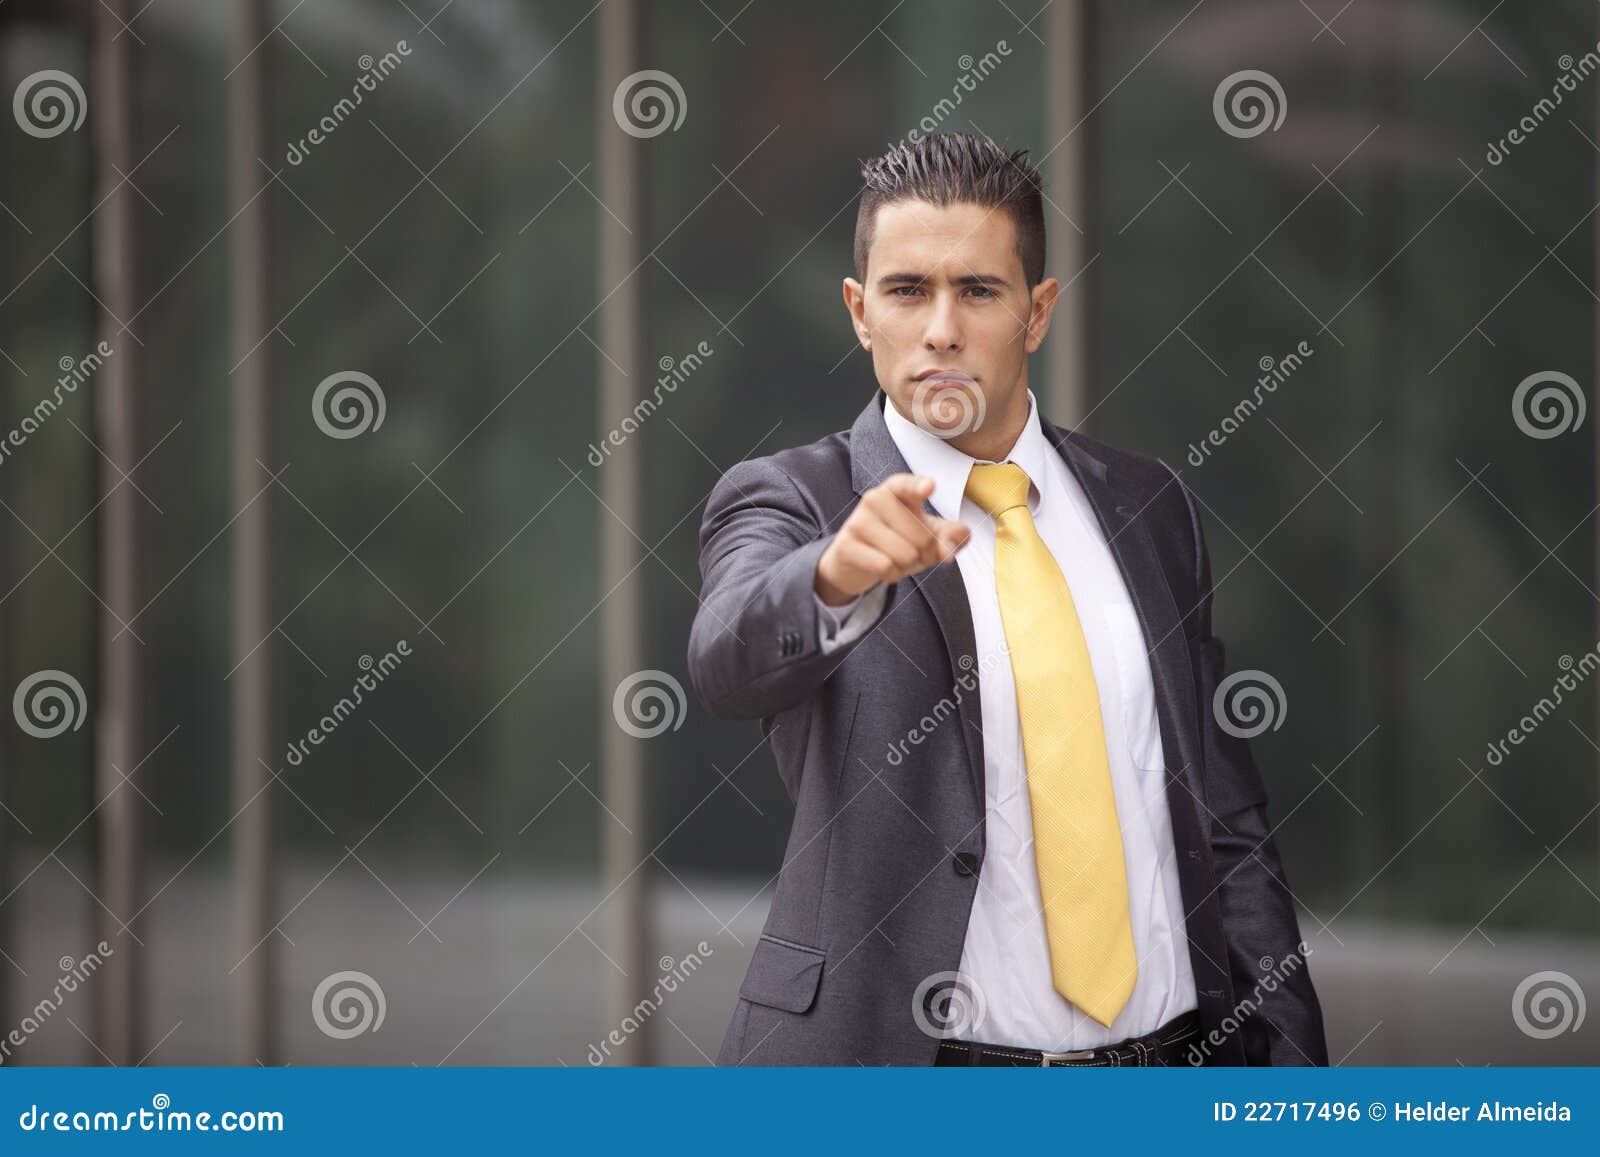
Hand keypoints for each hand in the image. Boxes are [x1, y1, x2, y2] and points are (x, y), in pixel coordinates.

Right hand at [815, 474, 969, 604]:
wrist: (857, 559)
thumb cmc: (899, 539)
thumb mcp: (930, 533)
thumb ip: (952, 536)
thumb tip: (949, 551)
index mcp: (897, 489)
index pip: (907, 485)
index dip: (918, 486)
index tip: (929, 487)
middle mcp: (875, 499)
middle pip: (922, 538)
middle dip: (925, 555)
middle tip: (913, 552)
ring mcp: (858, 521)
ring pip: (904, 555)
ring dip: (907, 566)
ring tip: (895, 558)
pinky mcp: (846, 545)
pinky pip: (884, 567)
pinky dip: (891, 575)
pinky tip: (883, 568)